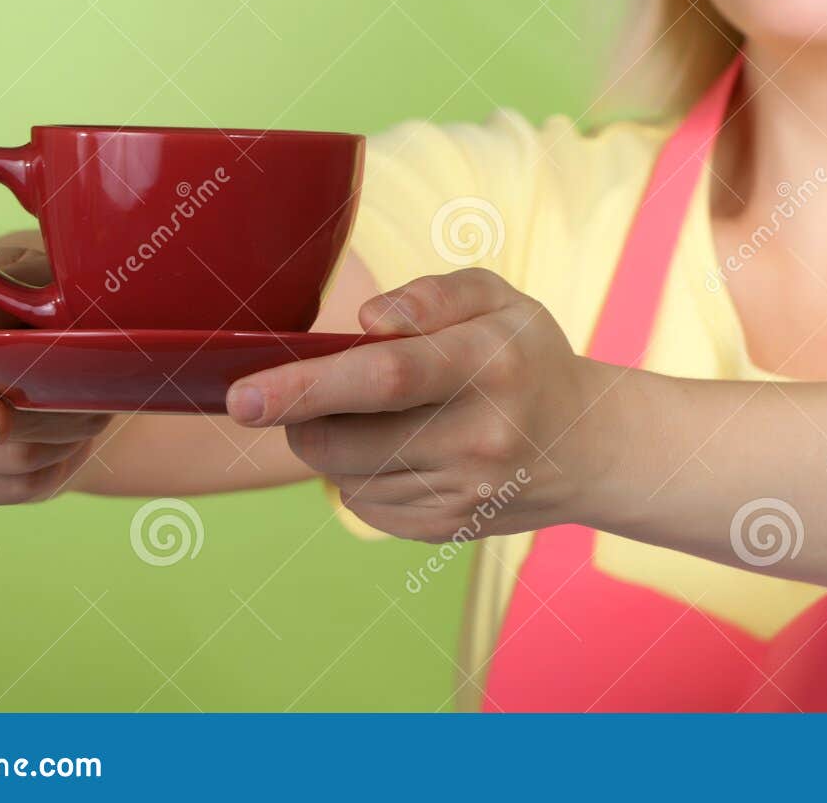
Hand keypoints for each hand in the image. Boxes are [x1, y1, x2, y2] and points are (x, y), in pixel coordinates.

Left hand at [224, 268, 613, 542]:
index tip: (241, 396)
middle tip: (312, 389)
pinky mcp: (444, 531)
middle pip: (345, 439)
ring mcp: (462, 495)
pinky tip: (400, 449)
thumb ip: (433, 295)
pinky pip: (362, 506)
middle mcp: (478, 436)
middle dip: (302, 415)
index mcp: (489, 364)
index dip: (306, 386)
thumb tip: (368, 320)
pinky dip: (358, 474)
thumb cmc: (526, 355)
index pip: (386, 377)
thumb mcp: (498, 299)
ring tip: (381, 415)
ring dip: (334, 442)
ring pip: (344, 476)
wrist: (584, 446)